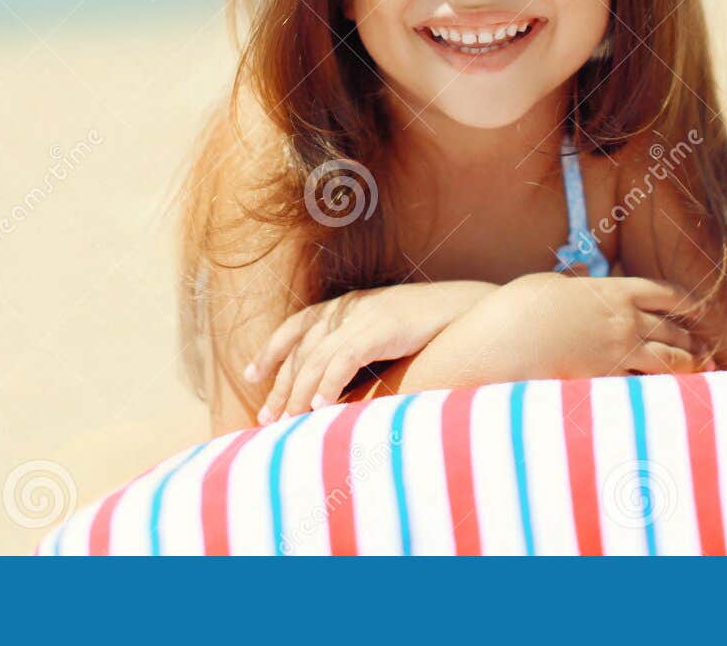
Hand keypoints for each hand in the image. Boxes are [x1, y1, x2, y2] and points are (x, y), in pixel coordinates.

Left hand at [246, 281, 493, 422]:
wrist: (473, 307)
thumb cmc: (435, 327)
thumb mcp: (389, 333)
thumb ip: (363, 348)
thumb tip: (342, 385)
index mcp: (349, 305)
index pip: (298, 326)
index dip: (273, 349)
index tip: (253, 374)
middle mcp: (351, 307)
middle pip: (302, 348)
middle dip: (281, 385)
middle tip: (267, 419)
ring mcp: (366, 315)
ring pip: (318, 356)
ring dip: (298, 392)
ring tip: (288, 422)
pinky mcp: (383, 327)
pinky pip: (345, 357)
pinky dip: (328, 382)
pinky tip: (318, 406)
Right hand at [472, 271, 701, 381]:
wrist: (504, 340)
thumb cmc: (521, 308)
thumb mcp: (551, 284)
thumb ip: (574, 280)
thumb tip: (579, 269)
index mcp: (614, 291)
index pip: (664, 294)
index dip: (687, 303)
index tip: (700, 310)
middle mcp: (624, 321)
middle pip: (673, 329)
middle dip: (691, 339)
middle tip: (703, 349)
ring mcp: (619, 352)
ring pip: (670, 361)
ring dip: (687, 366)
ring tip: (698, 371)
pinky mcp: (610, 382)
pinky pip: (647, 385)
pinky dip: (661, 389)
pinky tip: (670, 394)